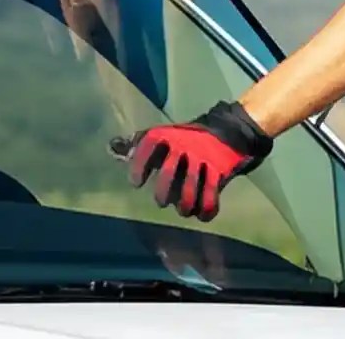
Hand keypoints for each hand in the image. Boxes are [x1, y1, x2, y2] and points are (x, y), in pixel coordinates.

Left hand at [115, 102, 272, 220]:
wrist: (232, 129)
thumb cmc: (189, 137)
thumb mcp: (165, 135)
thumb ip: (139, 144)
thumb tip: (112, 146)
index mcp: (169, 135)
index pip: (149, 146)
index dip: (140, 165)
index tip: (136, 183)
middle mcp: (184, 145)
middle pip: (168, 173)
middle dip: (162, 192)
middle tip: (161, 201)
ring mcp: (203, 158)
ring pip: (189, 188)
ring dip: (184, 204)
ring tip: (182, 209)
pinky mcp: (220, 170)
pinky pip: (211, 194)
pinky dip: (205, 209)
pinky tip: (201, 215)